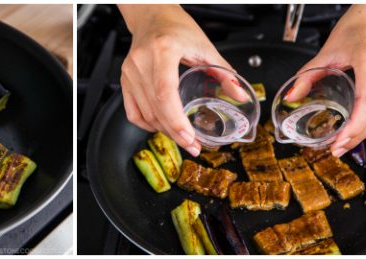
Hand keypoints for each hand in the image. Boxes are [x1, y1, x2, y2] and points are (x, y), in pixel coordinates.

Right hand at [118, 4, 238, 155]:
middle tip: (193, 146)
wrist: (152, 17)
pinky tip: (161, 127)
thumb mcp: (205, 46)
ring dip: (164, 130)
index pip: (165, 93)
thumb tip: (240, 96)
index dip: (176, 120)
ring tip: (182, 138)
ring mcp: (130, 72)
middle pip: (155, 108)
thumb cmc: (176, 27)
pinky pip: (132, 111)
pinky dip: (147, 124)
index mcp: (162, 51)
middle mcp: (142, 62)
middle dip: (175, 132)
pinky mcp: (125, 79)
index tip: (189, 137)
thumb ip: (224, 72)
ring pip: (145, 113)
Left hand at [286, 5, 365, 156]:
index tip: (339, 139)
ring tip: (342, 144)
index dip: (354, 125)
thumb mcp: (327, 50)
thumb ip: (307, 75)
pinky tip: (355, 129)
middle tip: (336, 148)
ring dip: (363, 132)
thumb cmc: (357, 26)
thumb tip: (291, 97)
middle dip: (356, 135)